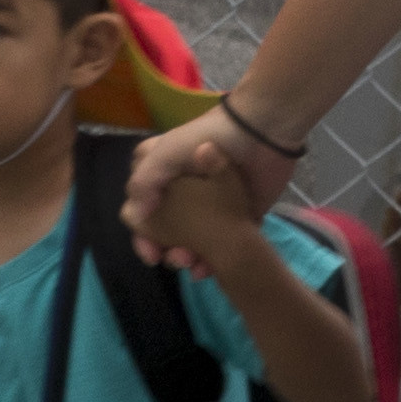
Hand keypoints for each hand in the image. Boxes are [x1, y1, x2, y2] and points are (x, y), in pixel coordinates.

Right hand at [125, 106, 294, 272]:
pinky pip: (226, 244)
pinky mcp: (240, 215)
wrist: (263, 134)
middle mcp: (185, 194)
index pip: (145, 213)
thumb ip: (143, 184)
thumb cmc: (208, 138)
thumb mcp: (165, 154)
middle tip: (178, 259)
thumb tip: (137, 218)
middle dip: (169, 251)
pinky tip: (211, 268)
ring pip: (196, 242)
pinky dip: (217, 259)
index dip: (144, 236)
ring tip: (195, 265)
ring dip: (191, 259)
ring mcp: (213, 206)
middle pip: (170, 232)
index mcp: (164, 176)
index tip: (152, 255)